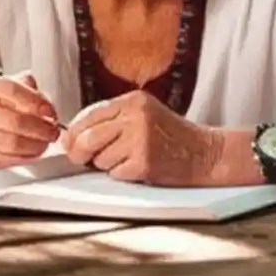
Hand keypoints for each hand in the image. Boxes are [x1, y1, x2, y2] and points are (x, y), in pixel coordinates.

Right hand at [0, 71, 60, 169]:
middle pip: (12, 119)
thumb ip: (21, 86)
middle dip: (39, 128)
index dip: (35, 100)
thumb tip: (42, 98)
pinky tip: (32, 151)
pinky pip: (5, 158)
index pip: (9, 88)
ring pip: (10, 142)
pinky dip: (25, 156)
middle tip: (52, 130)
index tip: (49, 110)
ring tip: (45, 142)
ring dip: (35, 145)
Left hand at [63, 90, 221, 185]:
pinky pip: (115, 173)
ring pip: (100, 158)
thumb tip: (72, 136)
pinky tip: (138, 168)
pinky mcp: (145, 163)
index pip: (89, 114)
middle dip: (79, 152)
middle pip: (88, 137)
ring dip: (106, 165)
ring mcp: (140, 140)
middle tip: (82, 159)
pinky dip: (122, 174)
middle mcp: (135, 117)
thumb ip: (111, 119)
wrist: (205, 152)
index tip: (70, 141)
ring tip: (127, 159)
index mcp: (132, 101)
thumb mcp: (143, 114)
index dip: (74, 132)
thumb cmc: (171, 136)